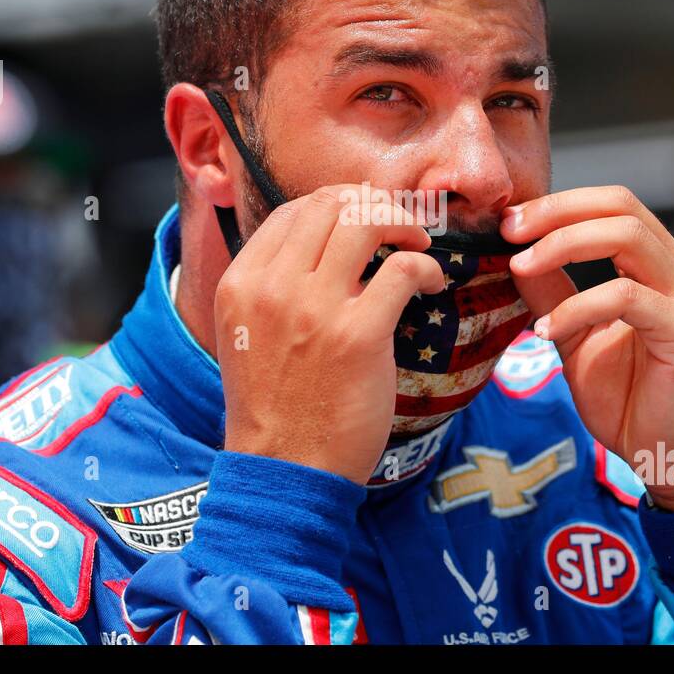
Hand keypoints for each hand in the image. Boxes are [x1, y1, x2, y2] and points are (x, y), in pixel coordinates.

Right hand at [215, 185, 443, 483]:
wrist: (283, 470)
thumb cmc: (274, 407)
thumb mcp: (244, 335)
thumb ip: (270, 287)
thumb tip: (316, 246)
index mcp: (240, 283)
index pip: (292, 211)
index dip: (337, 204)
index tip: (363, 220)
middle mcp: (272, 287)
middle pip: (329, 204)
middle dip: (373, 204)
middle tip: (398, 226)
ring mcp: (315, 309)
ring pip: (366, 220)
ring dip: (403, 223)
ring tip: (418, 244)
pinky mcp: (359, 335)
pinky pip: (402, 268)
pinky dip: (426, 267)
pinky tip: (432, 284)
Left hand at [502, 186, 673, 510]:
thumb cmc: (634, 401)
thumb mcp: (576, 339)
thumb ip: (553, 295)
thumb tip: (516, 257)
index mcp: (654, 266)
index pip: (610, 205)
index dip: (558, 204)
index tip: (508, 221)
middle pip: (620, 204)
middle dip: (557, 211)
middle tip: (510, 230)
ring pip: (627, 235)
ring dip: (564, 244)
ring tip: (521, 267)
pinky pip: (626, 296)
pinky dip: (579, 307)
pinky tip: (548, 330)